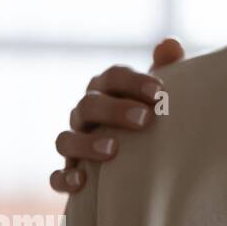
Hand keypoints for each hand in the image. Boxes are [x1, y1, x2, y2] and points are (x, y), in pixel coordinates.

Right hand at [50, 38, 184, 193]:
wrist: (142, 162)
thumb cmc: (154, 118)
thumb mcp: (161, 96)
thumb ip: (168, 69)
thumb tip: (170, 43)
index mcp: (108, 90)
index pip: (113, 77)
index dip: (134, 82)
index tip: (160, 93)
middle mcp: (86, 113)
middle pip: (89, 105)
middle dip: (115, 110)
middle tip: (146, 120)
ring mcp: (75, 143)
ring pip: (66, 139)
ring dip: (87, 143)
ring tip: (114, 149)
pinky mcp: (70, 173)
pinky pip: (56, 177)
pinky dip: (64, 178)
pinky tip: (82, 182)